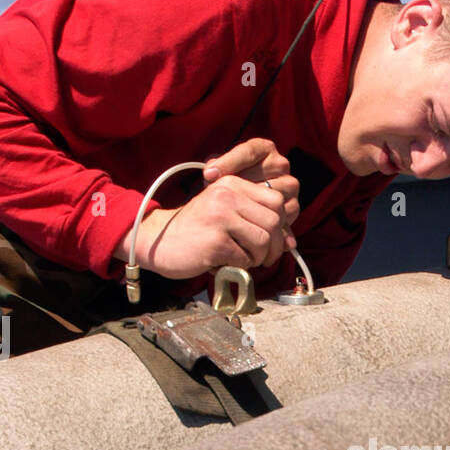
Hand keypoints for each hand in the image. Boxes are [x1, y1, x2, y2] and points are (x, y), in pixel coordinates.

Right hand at [116, 139, 299, 279]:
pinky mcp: (215, 242)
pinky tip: (228, 262)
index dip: (281, 224)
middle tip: (264, 256)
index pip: (276, 200)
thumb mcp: (224, 210)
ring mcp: (220, 218)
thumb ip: (254, 217)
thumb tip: (290, 241)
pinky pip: (245, 258)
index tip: (272, 238)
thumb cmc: (196, 230)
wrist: (158, 240)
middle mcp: (226, 195)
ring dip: (259, 257)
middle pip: (274, 221)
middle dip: (275, 245)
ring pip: (264, 240)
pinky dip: (241, 265)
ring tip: (246, 259)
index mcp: (231, 183)